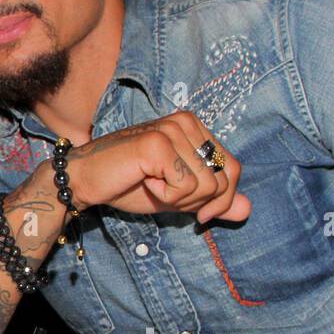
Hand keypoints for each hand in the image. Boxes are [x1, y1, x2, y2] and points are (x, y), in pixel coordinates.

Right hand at [66, 110, 250, 223]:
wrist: (85, 181)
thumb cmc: (128, 185)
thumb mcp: (179, 196)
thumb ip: (213, 201)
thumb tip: (247, 209)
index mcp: (194, 127)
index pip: (232, 168)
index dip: (220, 200)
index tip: (195, 212)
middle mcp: (186, 122)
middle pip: (223, 179)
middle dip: (198, 202)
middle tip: (165, 194)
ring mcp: (171, 130)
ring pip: (206, 186)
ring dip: (179, 200)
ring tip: (153, 185)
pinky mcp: (157, 144)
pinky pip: (186, 187)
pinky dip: (165, 195)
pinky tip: (144, 180)